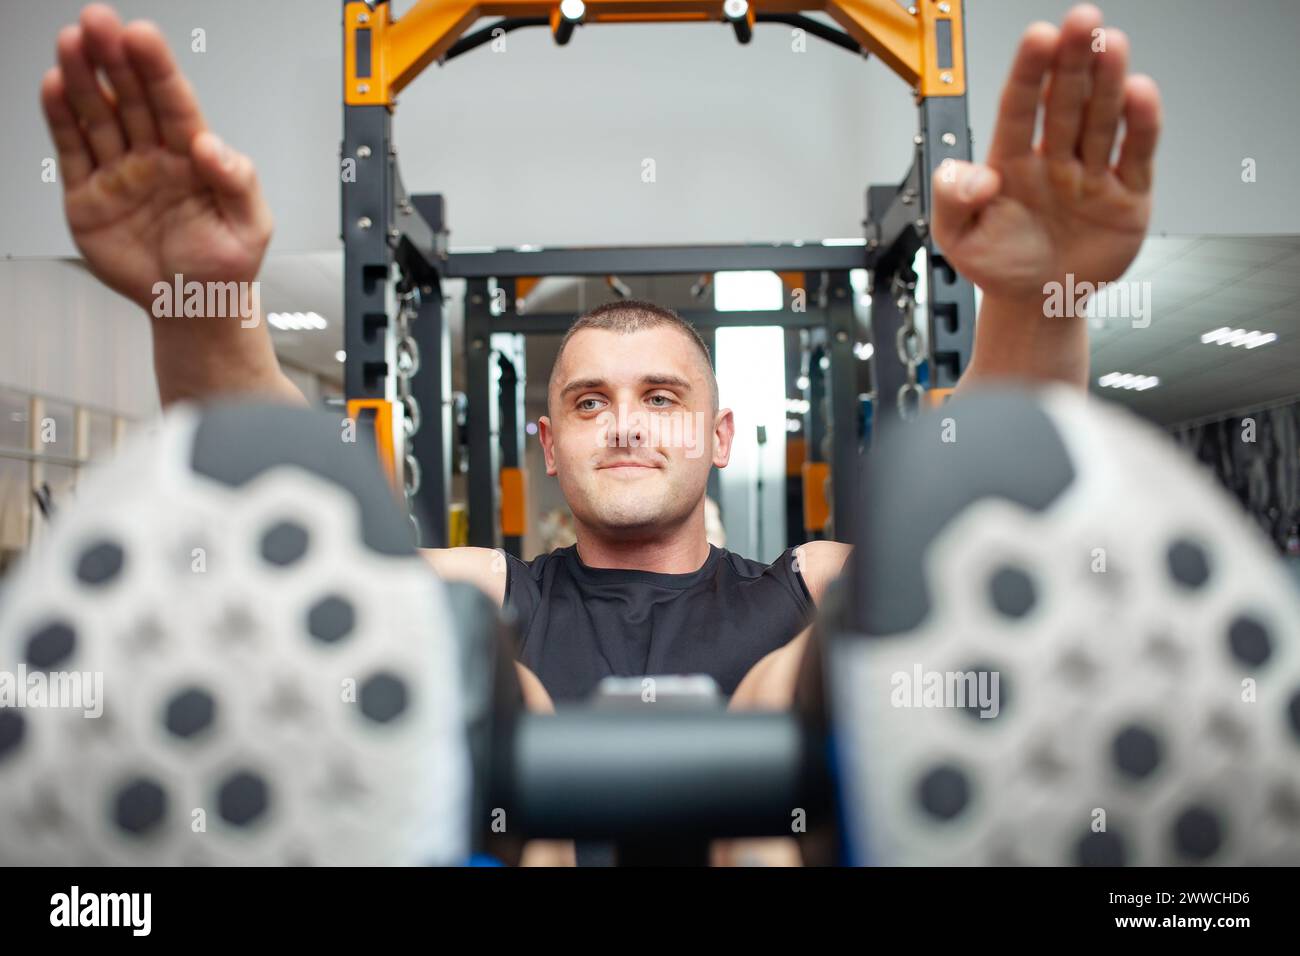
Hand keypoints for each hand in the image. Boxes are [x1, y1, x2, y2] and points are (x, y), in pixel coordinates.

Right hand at [40, 4, 271, 312]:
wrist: (194, 308)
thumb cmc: (226, 266)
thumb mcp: (250, 226)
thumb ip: (238, 182)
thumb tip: (210, 145)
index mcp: (194, 157)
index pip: (174, 103)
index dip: (157, 69)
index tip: (142, 36)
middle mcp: (154, 157)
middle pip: (131, 99)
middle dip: (114, 59)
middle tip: (97, 21)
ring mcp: (119, 173)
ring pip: (98, 117)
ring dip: (83, 79)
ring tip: (70, 42)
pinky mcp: (88, 196)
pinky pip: (73, 151)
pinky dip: (61, 120)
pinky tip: (55, 86)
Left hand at [931, 4, 1161, 303]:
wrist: (1036, 304)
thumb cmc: (997, 266)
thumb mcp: (957, 238)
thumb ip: (953, 200)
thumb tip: (974, 175)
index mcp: (1011, 162)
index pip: (1019, 108)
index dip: (1029, 72)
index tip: (1039, 37)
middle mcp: (1054, 159)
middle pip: (1065, 102)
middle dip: (1073, 61)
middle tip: (1082, 22)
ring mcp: (1091, 174)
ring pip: (1101, 120)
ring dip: (1108, 82)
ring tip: (1111, 45)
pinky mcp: (1126, 195)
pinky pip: (1135, 155)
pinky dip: (1141, 125)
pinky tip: (1141, 93)